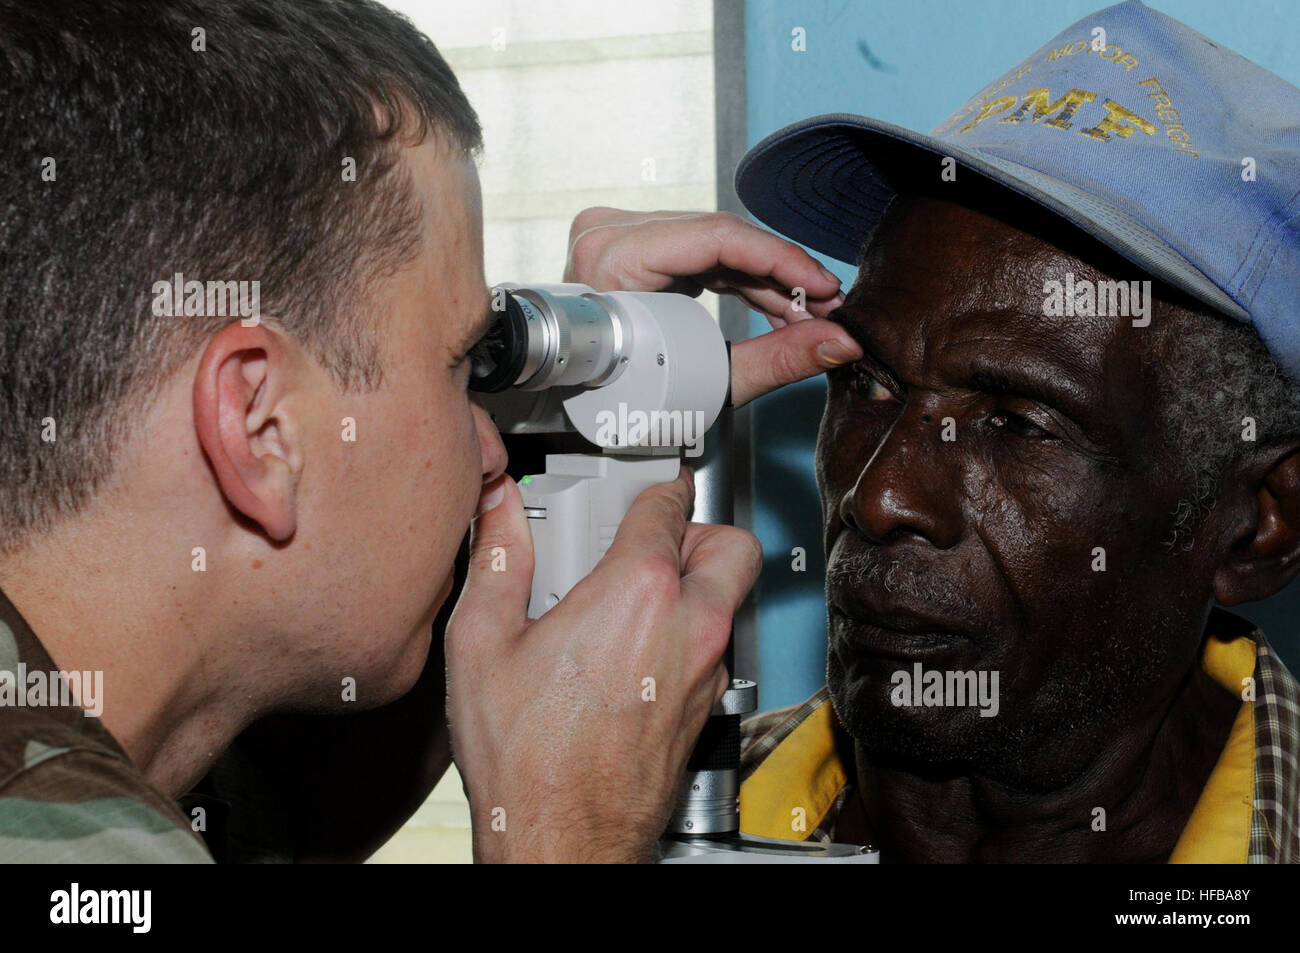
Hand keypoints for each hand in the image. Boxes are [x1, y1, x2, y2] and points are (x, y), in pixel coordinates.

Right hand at [445, 467, 760, 862]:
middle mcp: (687, 626)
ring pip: (726, 600)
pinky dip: (684, 635)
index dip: (650, 485)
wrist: (561, 840)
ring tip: (627, 599)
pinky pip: (712, 648)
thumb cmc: (526, 758)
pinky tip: (629, 652)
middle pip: (732, 545)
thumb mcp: (481, 642)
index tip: (637, 488)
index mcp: (637, 593)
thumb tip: (497, 511)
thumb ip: (496, 559)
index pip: (667, 504)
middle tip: (653, 538)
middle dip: (699, 529)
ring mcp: (704, 672)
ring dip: (692, 586)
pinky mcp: (704, 708)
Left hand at [564, 208, 863, 404]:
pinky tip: (778, 305)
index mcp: (612, 257)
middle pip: (722, 239)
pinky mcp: (633, 246)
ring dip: (768, 281)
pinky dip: (742, 280)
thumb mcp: (702, 383)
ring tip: (808, 315)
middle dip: (783, 277)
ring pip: (718, 245)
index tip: (823, 286)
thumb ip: (775, 360)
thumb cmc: (615, 397)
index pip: (717, 237)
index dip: (780, 259)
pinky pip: (702, 253)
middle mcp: (611, 234)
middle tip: (827, 309)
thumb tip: (839, 342)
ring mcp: (619, 236)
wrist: (572, 402)